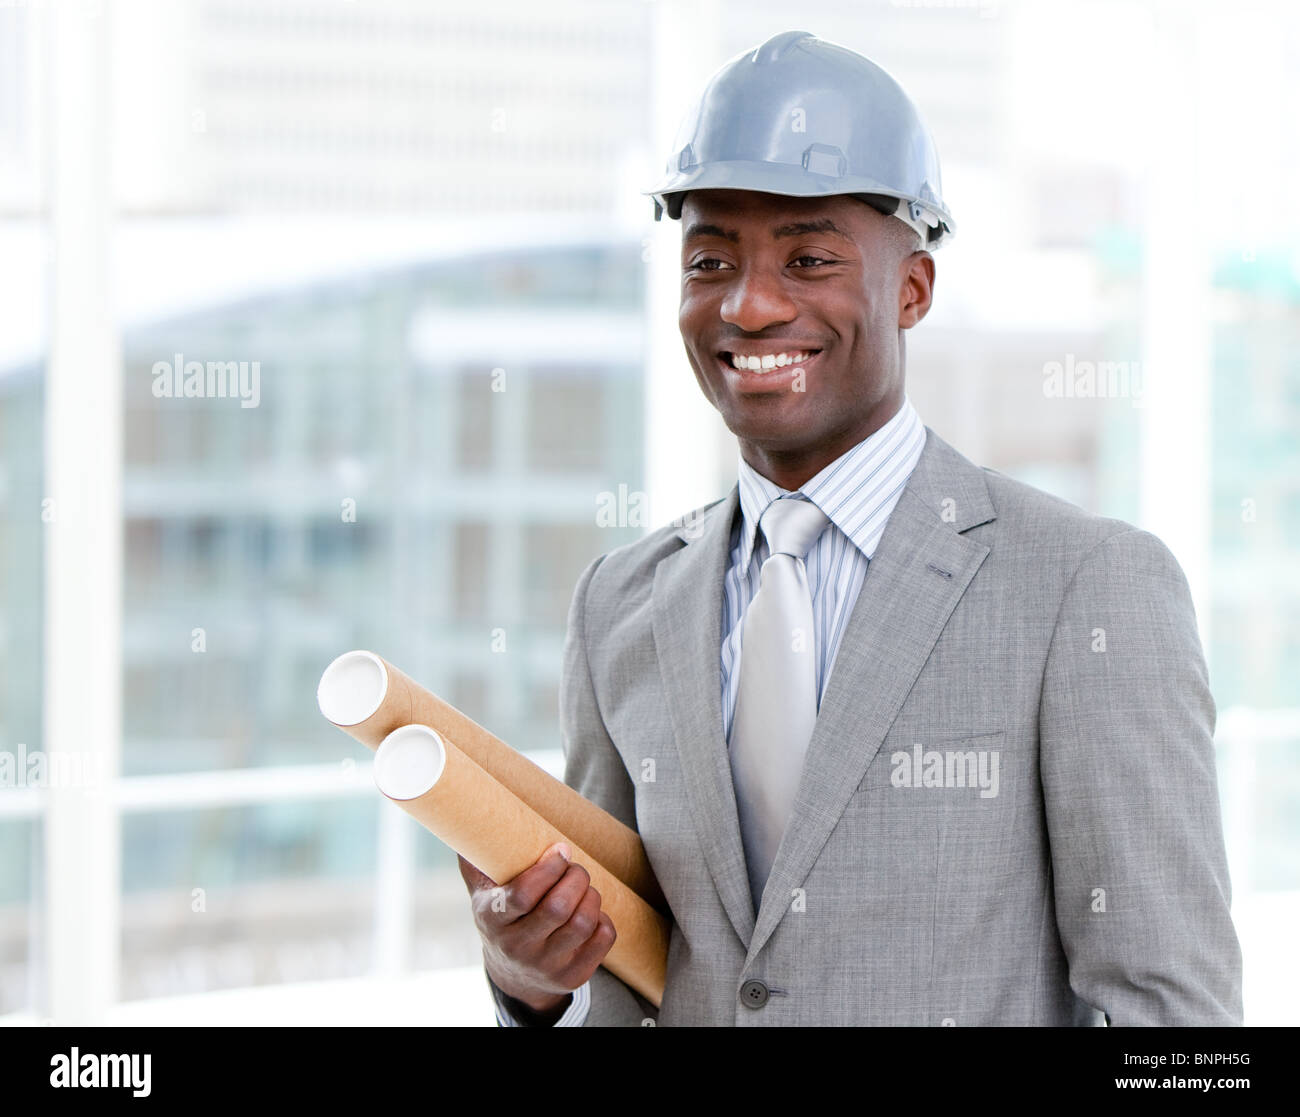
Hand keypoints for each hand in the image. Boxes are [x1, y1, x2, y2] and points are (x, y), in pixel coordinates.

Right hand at [459, 843, 616, 1019]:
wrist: (512, 975)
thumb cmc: (501, 917)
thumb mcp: (481, 890)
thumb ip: (476, 857)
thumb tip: (471, 816)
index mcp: (492, 919)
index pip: (523, 894)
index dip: (548, 868)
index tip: (560, 850)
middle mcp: (517, 947)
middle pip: (558, 908)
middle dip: (575, 877)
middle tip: (575, 868)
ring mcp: (545, 966)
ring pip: (582, 923)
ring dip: (591, 895)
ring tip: (584, 887)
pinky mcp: (571, 977)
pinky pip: (602, 940)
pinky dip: (604, 920)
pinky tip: (592, 913)